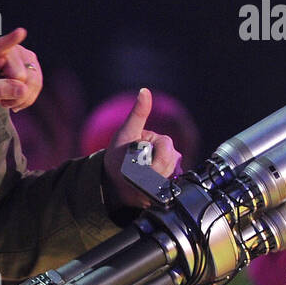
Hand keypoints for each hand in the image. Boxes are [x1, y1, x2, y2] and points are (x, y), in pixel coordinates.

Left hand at [0, 28, 37, 111]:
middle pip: (21, 76)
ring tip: (5, 97)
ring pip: (33, 82)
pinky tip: (15, 97)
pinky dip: (27, 98)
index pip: (2, 45)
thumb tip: (23, 90)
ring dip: (20, 97)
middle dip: (12, 92)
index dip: (11, 40)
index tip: (20, 32)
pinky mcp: (33, 64)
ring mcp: (24, 55)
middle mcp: (10, 48)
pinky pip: (38, 86)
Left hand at [101, 88, 181, 208]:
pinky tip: (144, 190)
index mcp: (163, 141)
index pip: (166, 149)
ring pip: (170, 181)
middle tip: (134, 172)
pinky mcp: (169, 188)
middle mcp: (172, 157)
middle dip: (150, 172)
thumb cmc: (119, 154)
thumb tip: (144, 91)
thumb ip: (137, 114)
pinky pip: (169, 193)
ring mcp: (172, 173)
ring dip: (150, 184)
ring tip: (137, 181)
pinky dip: (154, 193)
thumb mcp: (125, 133)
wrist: (113, 181)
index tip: (136, 161)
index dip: (152, 158)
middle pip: (170, 166)